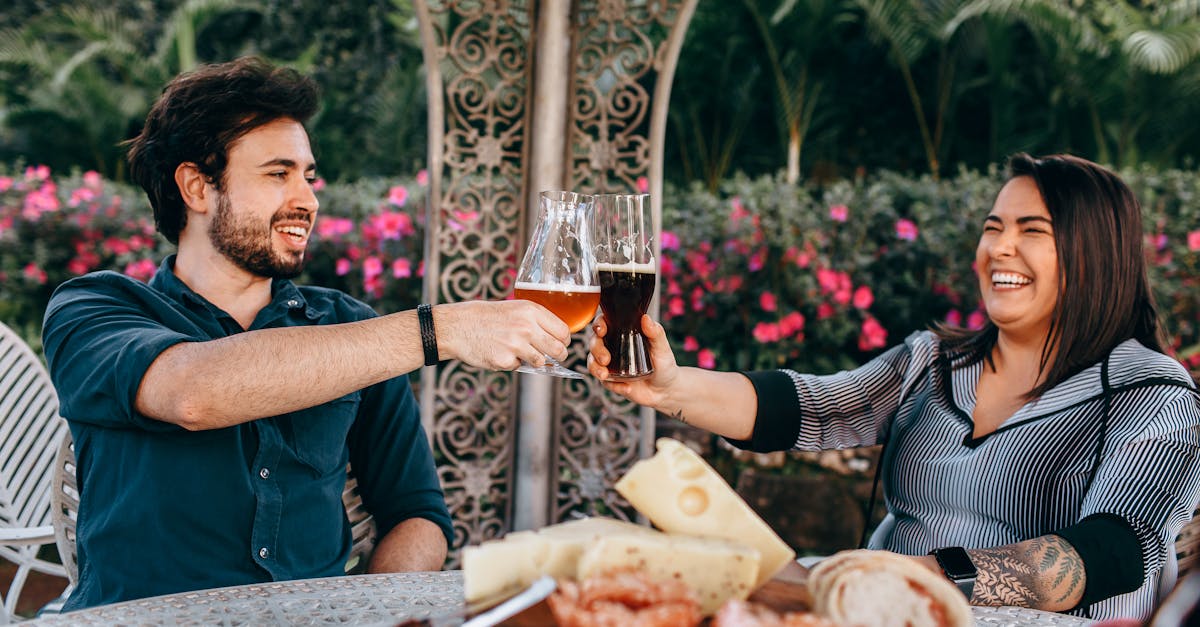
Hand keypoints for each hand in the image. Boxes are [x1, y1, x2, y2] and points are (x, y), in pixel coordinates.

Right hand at [434, 300, 569, 370]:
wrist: (459, 326)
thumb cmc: (489, 317)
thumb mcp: (516, 309)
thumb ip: (537, 321)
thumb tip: (559, 339)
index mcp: (531, 311)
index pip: (564, 331)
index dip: (565, 340)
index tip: (561, 343)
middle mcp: (526, 327)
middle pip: (559, 349)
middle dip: (559, 356)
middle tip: (553, 357)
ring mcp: (516, 345)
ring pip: (541, 362)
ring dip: (534, 361)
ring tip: (519, 351)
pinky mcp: (505, 360)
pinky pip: (519, 367)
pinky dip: (513, 363)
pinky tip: (500, 352)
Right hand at [587, 314, 679, 409]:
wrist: (666, 390)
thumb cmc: (664, 364)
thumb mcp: (662, 348)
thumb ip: (656, 333)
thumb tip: (646, 318)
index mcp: (623, 333)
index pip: (605, 323)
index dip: (598, 325)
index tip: (602, 330)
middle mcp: (613, 347)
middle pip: (594, 342)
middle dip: (596, 349)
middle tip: (605, 359)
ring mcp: (610, 365)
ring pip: (592, 362)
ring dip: (594, 367)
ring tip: (605, 375)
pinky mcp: (611, 381)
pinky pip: (604, 382)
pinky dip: (612, 385)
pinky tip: (626, 387)